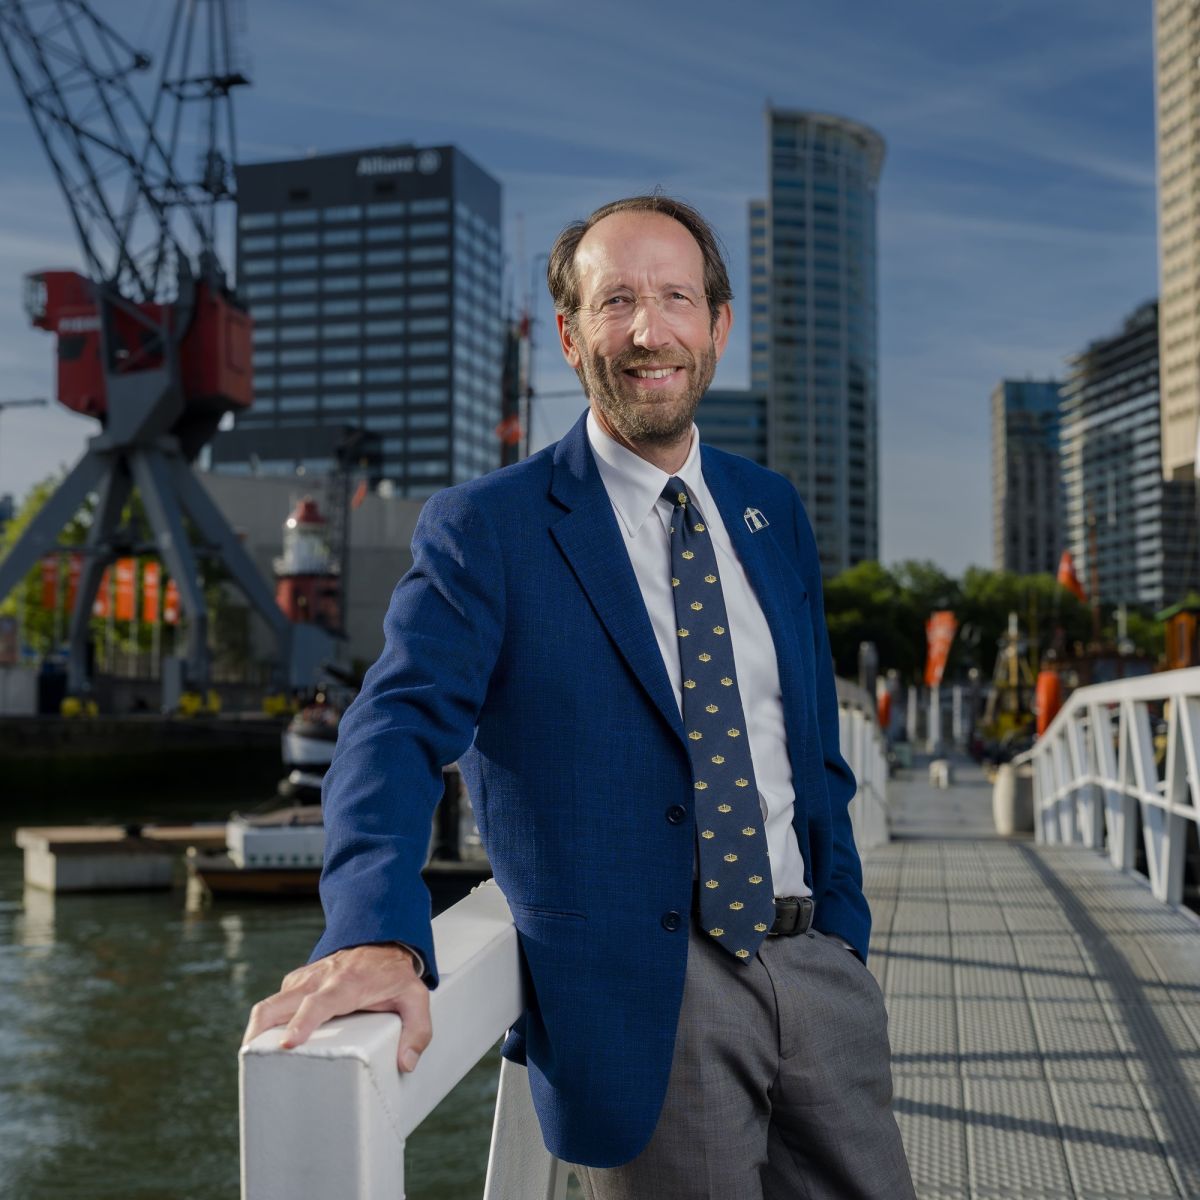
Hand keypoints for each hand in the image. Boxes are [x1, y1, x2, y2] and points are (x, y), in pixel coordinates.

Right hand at [242, 943, 430, 1071]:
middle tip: (252, 1063)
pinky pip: (276, 1002)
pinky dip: (265, 1023)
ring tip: (253, 1064)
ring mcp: (305, 979)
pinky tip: (265, 1047)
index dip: (302, 1022)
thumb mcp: (416, 998)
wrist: (382, 940)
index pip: (319, 1002)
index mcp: (347, 984)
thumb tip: (406, 1063)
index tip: (287, 1043)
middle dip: (258, 1031)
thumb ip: (417, 1031)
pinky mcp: (297, 982)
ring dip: (256, 1030)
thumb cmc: (395, 975)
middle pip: (278, 1003)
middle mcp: (320, 979)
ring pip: (270, 1003)